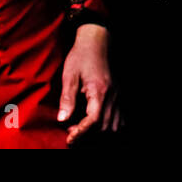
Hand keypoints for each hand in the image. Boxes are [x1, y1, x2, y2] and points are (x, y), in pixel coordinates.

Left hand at [58, 24, 120, 143]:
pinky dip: (110, 126)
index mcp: (98, 90)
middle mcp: (111, 96)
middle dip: (88, 134)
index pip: (93, 120)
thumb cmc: (81, 56)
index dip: (81, 133)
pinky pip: (119, 119)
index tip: (70, 139)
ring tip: (82, 128)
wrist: (96, 41)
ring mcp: (117, 96)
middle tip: (71, 132)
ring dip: (98, 132)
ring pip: (113, 125)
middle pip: (104, 126)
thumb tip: (62, 119)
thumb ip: (67, 98)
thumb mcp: (69, 75)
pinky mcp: (118, 95)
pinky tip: (98, 125)